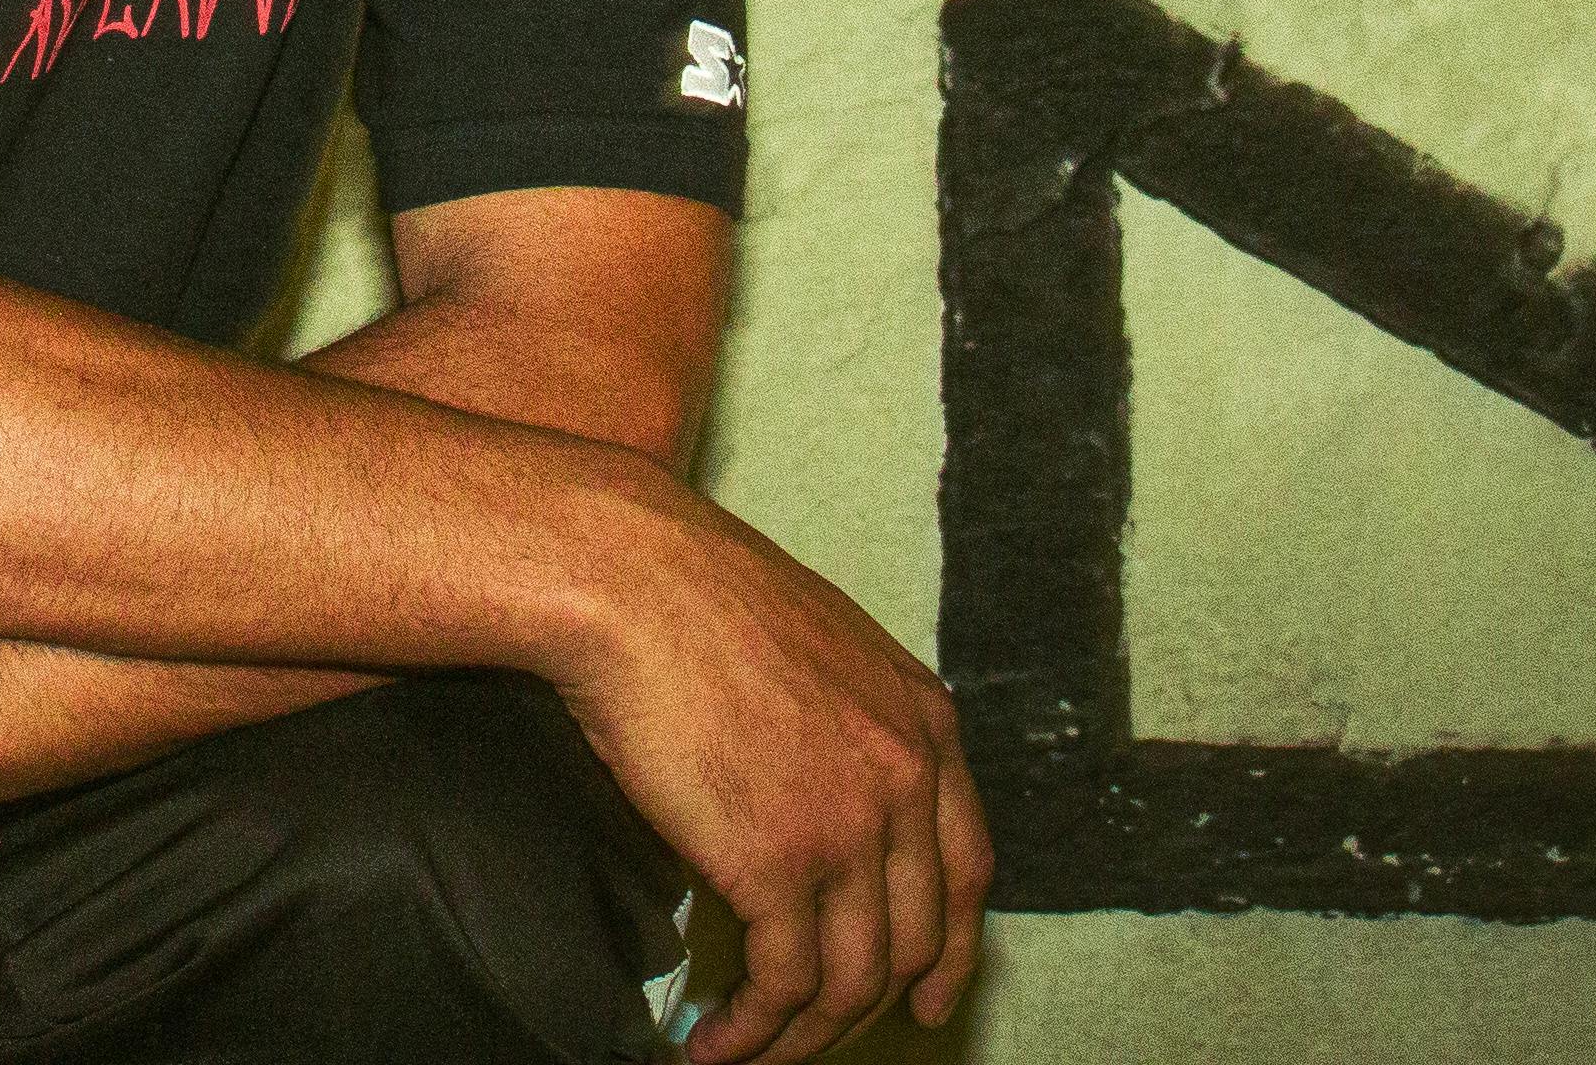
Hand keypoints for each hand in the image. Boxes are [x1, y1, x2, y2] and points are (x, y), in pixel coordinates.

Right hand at [547, 471, 991, 1059]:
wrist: (627, 578)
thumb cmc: (690, 593)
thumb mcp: (816, 645)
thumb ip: (846, 723)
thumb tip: (818, 790)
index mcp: (923, 721)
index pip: (967, 869)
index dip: (949, 951)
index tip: (927, 999)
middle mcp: (906, 778)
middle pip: (914, 938)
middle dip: (864, 1008)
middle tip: (814, 1037)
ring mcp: (849, 825)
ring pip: (851, 981)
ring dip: (799, 1038)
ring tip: (745, 1053)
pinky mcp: (777, 865)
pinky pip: (781, 986)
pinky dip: (750, 1034)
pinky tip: (710, 1043)